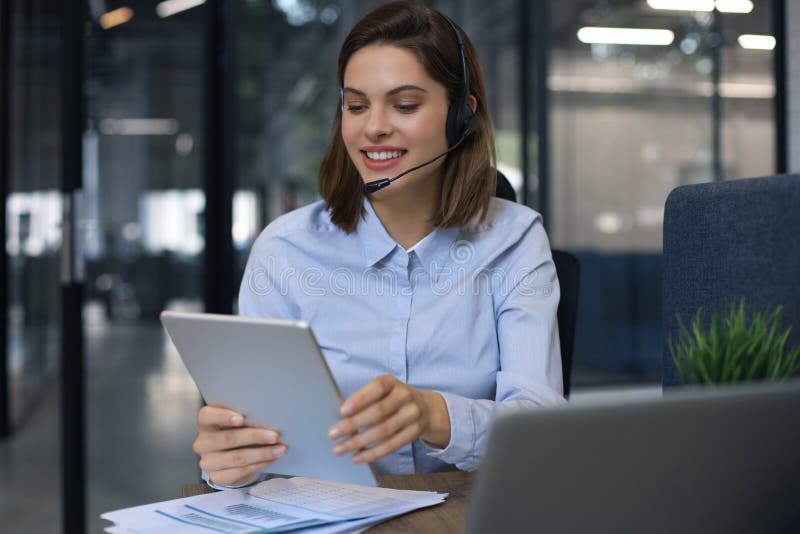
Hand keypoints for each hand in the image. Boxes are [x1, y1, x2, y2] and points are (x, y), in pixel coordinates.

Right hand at [193, 406, 286, 486]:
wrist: (232, 458)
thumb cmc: (237, 431)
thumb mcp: (236, 422)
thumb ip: (245, 416)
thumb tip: (268, 415)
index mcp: (205, 423)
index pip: (206, 416)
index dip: (223, 416)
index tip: (241, 418)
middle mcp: (202, 443)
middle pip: (228, 438)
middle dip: (254, 437)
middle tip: (275, 435)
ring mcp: (208, 462)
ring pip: (237, 457)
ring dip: (262, 453)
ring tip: (280, 449)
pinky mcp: (217, 477)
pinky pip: (241, 471)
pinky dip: (260, 464)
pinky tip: (272, 459)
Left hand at [327, 374, 450, 463]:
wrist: (425, 408)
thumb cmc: (392, 399)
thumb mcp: (380, 392)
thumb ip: (362, 400)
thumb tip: (338, 413)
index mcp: (391, 383)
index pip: (376, 388)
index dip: (360, 399)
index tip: (343, 410)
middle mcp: (404, 396)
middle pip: (378, 412)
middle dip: (353, 424)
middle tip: (333, 433)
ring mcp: (411, 415)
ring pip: (383, 431)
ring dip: (359, 442)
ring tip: (340, 448)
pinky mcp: (414, 433)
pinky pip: (392, 445)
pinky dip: (373, 453)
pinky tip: (357, 456)